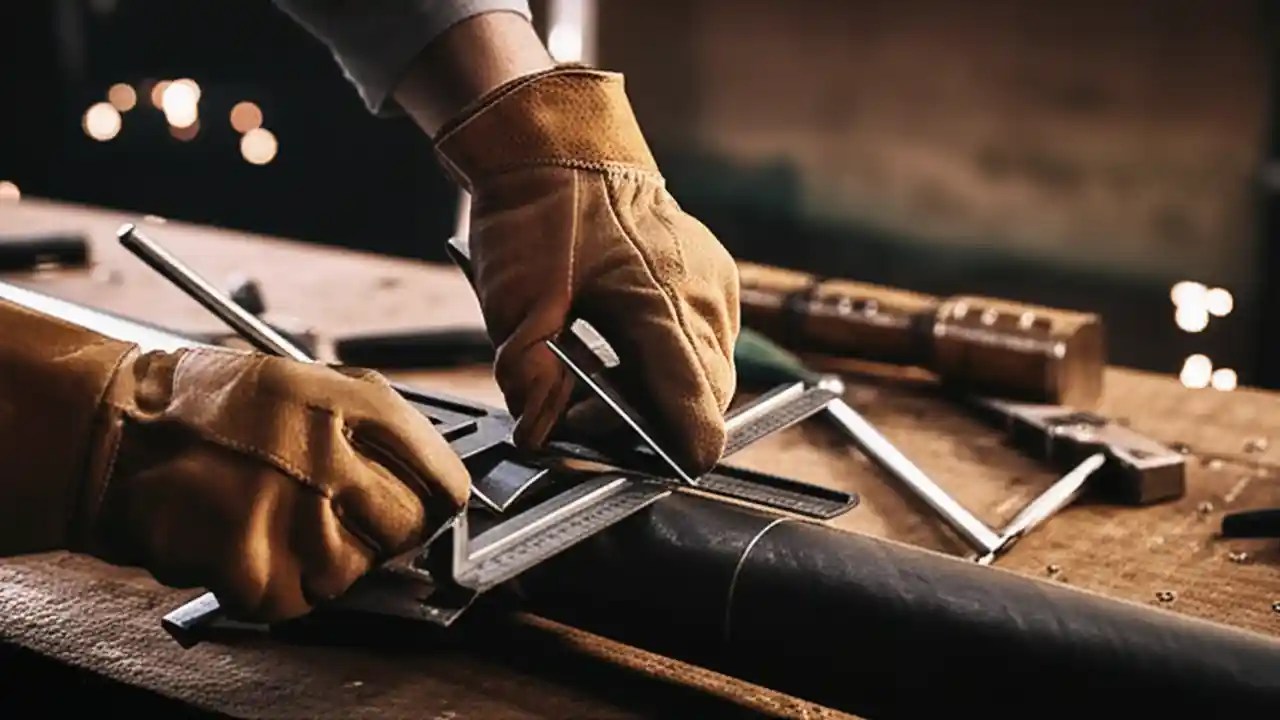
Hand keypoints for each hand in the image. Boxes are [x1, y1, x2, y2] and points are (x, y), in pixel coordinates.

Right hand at [81, 346, 470, 622]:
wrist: (114, 434)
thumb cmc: (209, 411)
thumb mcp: (304, 383)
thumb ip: (373, 425)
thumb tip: (427, 475)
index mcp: (352, 405)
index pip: (442, 476)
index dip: (437, 498)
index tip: (429, 507)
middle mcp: (332, 458)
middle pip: (409, 527)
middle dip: (385, 531)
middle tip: (342, 517)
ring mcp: (296, 518)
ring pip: (357, 570)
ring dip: (326, 559)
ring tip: (278, 521)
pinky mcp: (259, 573)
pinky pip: (301, 600)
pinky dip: (277, 585)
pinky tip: (247, 544)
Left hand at [434, 67, 740, 474]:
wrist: (557, 140)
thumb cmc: (540, 209)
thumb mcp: (517, 302)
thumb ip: (530, 379)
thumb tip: (540, 434)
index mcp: (666, 306)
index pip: (699, 411)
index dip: (676, 453)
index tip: (646, 470)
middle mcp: (706, 297)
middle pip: (704, 398)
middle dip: (652, 422)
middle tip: (586, 422)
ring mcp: (714, 282)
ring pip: (705, 369)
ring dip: (658, 390)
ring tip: (594, 385)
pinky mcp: (708, 273)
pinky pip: (701, 336)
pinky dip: (664, 357)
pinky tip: (616, 352)